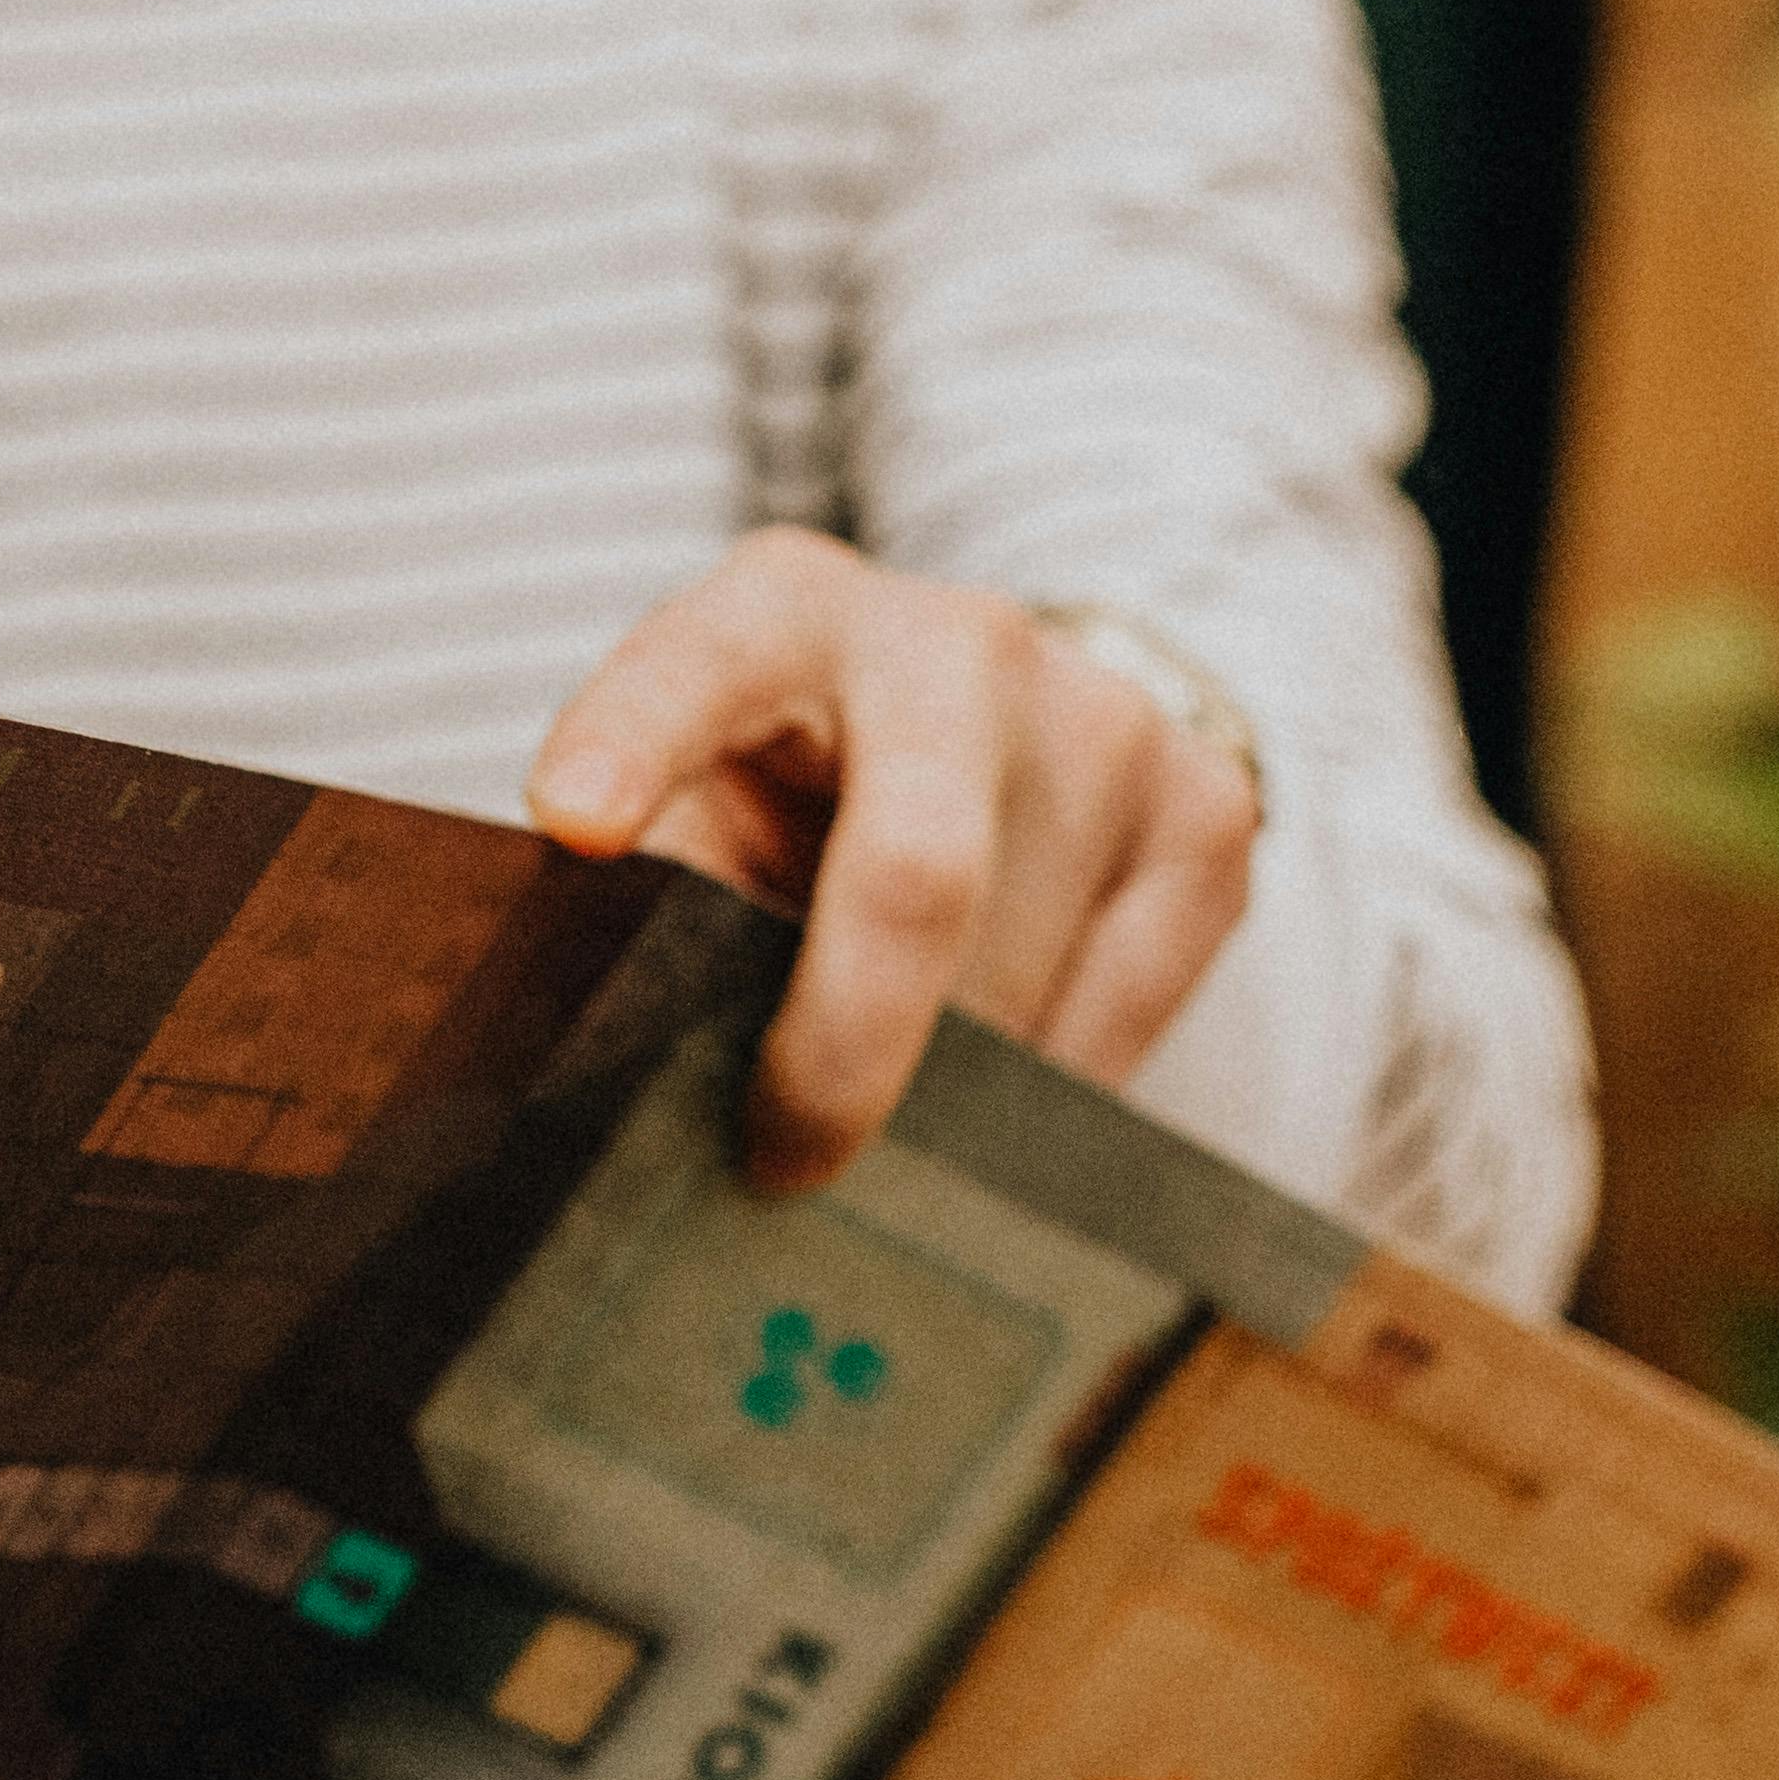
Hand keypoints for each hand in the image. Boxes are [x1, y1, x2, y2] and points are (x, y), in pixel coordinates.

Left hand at [528, 528, 1259, 1190]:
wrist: (986, 735)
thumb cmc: (791, 803)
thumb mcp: (693, 822)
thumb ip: (647, 910)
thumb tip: (611, 1077)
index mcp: (778, 613)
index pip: (697, 667)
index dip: (632, 741)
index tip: (574, 821)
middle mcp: (950, 641)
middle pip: (914, 876)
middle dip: (846, 1051)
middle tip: (784, 1167)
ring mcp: (1097, 718)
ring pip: (1013, 984)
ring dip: (937, 1082)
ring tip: (887, 1090)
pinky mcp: (1204, 805)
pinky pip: (1118, 1016)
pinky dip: (1041, 1083)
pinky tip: (993, 1073)